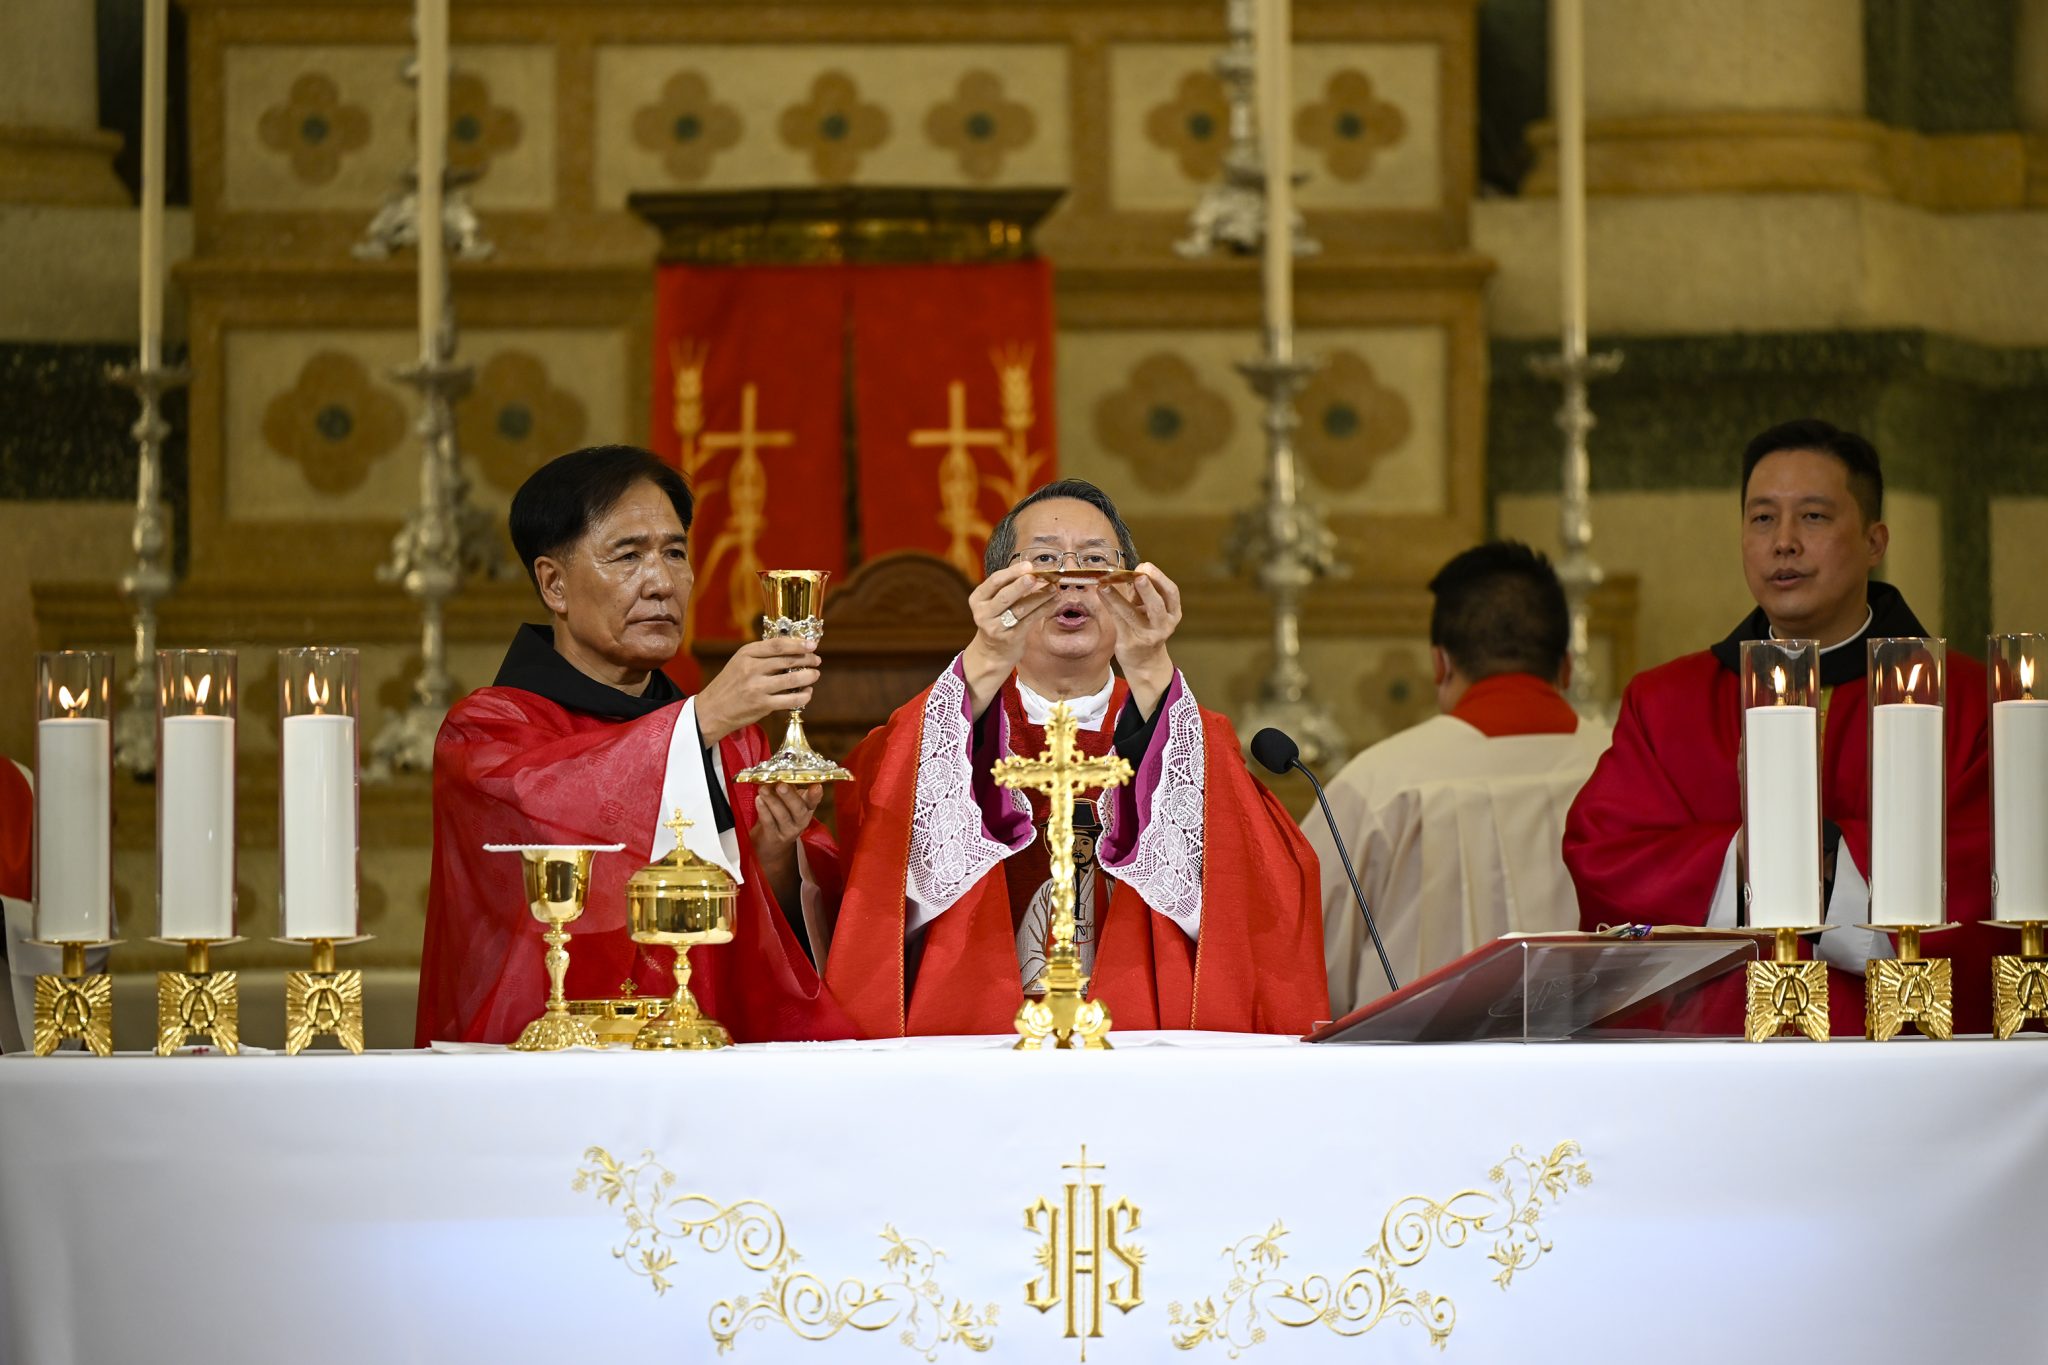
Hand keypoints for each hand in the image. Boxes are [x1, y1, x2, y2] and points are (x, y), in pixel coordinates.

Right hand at [695, 636, 818, 744]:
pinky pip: (791, 699)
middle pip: (788, 660)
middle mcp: (751, 668)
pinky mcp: (762, 705)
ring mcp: (757, 687)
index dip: (798, 644)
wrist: (711, 710)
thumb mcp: (739, 663)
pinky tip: (807, 692)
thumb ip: (761, 656)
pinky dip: (804, 695)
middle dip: (807, 659)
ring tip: (814, 675)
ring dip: (809, 676)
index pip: (778, 644)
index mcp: (746, 654)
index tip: (812, 644)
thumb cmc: (729, 685)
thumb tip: (792, 650)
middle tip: (816, 660)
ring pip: (793, 679)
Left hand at [749, 782, 820, 868]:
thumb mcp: (788, 801)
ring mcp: (788, 830)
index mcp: (807, 808)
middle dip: (789, 796)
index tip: (816, 786)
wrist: (772, 844)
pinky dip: (763, 810)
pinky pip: (769, 823)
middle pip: (798, 809)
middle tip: (781, 785)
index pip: (814, 801)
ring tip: (763, 788)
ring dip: (772, 800)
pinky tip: (759, 800)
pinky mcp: (774, 837)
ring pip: (782, 815)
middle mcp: (801, 820)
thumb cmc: (780, 815)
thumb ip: (787, 787)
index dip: (816, 794)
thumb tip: (779, 769)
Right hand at [961, 562, 1054, 718]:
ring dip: (1039, 596)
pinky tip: (1054, 601)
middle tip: (1037, 576)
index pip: (994, 582)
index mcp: (978, 599)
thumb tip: (1035, 570)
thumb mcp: (994, 602)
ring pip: (1020, 609)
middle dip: (1022, 584)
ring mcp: (996, 628)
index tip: (1029, 565)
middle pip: (1005, 596)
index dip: (1012, 572)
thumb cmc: (998, 619)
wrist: (993, 652)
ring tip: (1053, 587)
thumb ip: (1009, 587)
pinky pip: (1030, 620)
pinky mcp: (1011, 638)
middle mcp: (983, 613)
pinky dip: (1044, 609)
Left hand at [1099, 563, 1180, 716]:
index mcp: (1173, 613)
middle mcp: (1163, 625)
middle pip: (1157, 606)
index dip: (1159, 578)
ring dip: (1117, 597)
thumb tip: (1134, 569)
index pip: (1171, 593)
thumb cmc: (1147, 627)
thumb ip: (1144, 592)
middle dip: (1147, 589)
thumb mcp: (1152, 609)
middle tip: (1137, 575)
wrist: (1145, 661)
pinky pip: (1117, 621)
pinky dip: (1109, 604)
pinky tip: (1101, 593)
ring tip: (1105, 584)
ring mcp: (1147, 636)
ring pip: (1132, 614)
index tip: (1145, 566)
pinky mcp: (1129, 642)